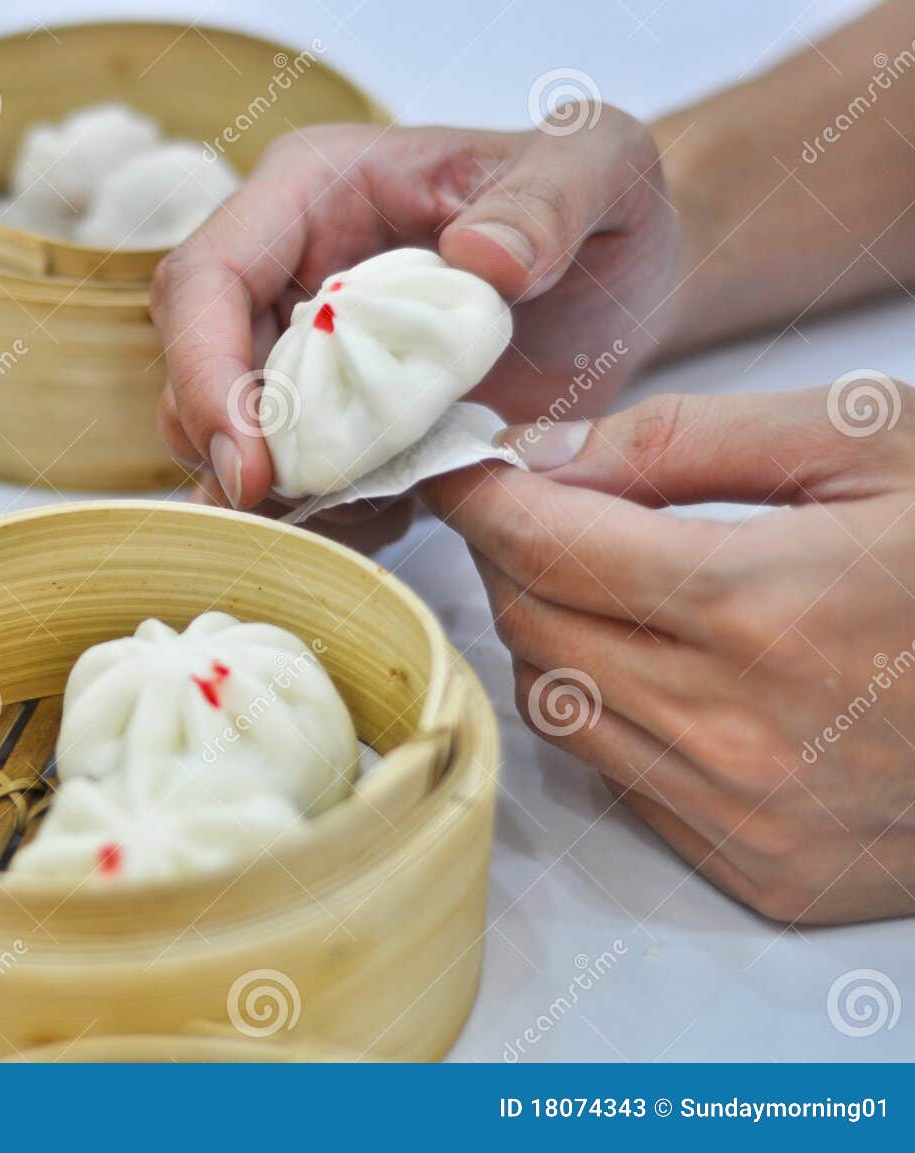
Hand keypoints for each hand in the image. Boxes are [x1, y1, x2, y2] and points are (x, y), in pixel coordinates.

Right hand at [150, 109, 678, 512]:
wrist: (625, 285)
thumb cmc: (601, 205)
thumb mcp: (601, 166)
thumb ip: (551, 196)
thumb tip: (479, 257)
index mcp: (313, 193)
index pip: (205, 277)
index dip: (203, 367)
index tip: (249, 458)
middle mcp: (287, 272)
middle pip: (192, 364)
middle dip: (221, 446)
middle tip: (282, 506)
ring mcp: (303, 351)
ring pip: (225, 432)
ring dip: (269, 490)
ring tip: (359, 511)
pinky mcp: (336, 419)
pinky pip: (294, 480)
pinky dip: (325, 516)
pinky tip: (395, 514)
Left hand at [423, 385, 914, 923]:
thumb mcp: (870, 442)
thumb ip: (690, 441)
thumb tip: (545, 457)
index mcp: (766, 608)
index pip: (547, 546)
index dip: (484, 498)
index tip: (460, 466)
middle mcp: (742, 730)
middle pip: (535, 627)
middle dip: (516, 556)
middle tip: (541, 509)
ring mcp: (750, 815)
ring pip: (559, 709)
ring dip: (552, 631)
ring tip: (607, 578)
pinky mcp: (764, 870)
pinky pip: (618, 779)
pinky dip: (604, 710)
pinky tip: (658, 662)